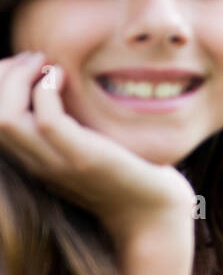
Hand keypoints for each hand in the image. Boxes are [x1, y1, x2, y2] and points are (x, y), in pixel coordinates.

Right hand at [0, 53, 194, 242]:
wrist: (155, 216)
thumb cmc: (130, 177)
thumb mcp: (89, 149)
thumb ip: (71, 128)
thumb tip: (62, 88)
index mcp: (34, 160)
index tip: (26, 66)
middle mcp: (37, 163)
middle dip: (1, 77)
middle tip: (33, 58)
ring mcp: (58, 162)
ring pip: (5, 118)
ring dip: (17, 80)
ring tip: (44, 63)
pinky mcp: (84, 158)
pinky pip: (46, 120)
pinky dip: (46, 90)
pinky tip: (63, 76)